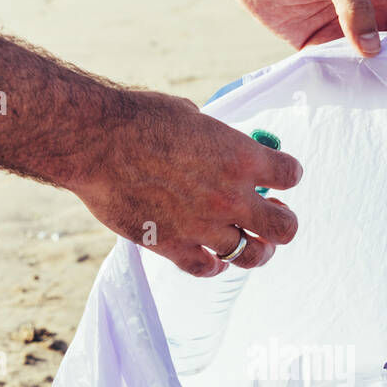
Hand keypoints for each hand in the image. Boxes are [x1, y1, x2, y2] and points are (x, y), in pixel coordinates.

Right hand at [67, 90, 301, 275]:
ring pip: (251, 256)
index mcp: (240, 157)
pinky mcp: (173, 246)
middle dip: (283, 224)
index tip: (278, 177)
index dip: (286, 176)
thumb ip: (214, 139)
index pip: (290, 174)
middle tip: (272, 216)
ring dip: (255, 250)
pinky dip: (215, 266)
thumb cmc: (138, 119)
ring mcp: (203, 227)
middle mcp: (230, 197)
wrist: (95, 142)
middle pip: (284, 228)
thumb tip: (216, 144)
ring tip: (249, 243)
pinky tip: (213, 258)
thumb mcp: (191, 117)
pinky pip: (207, 269)